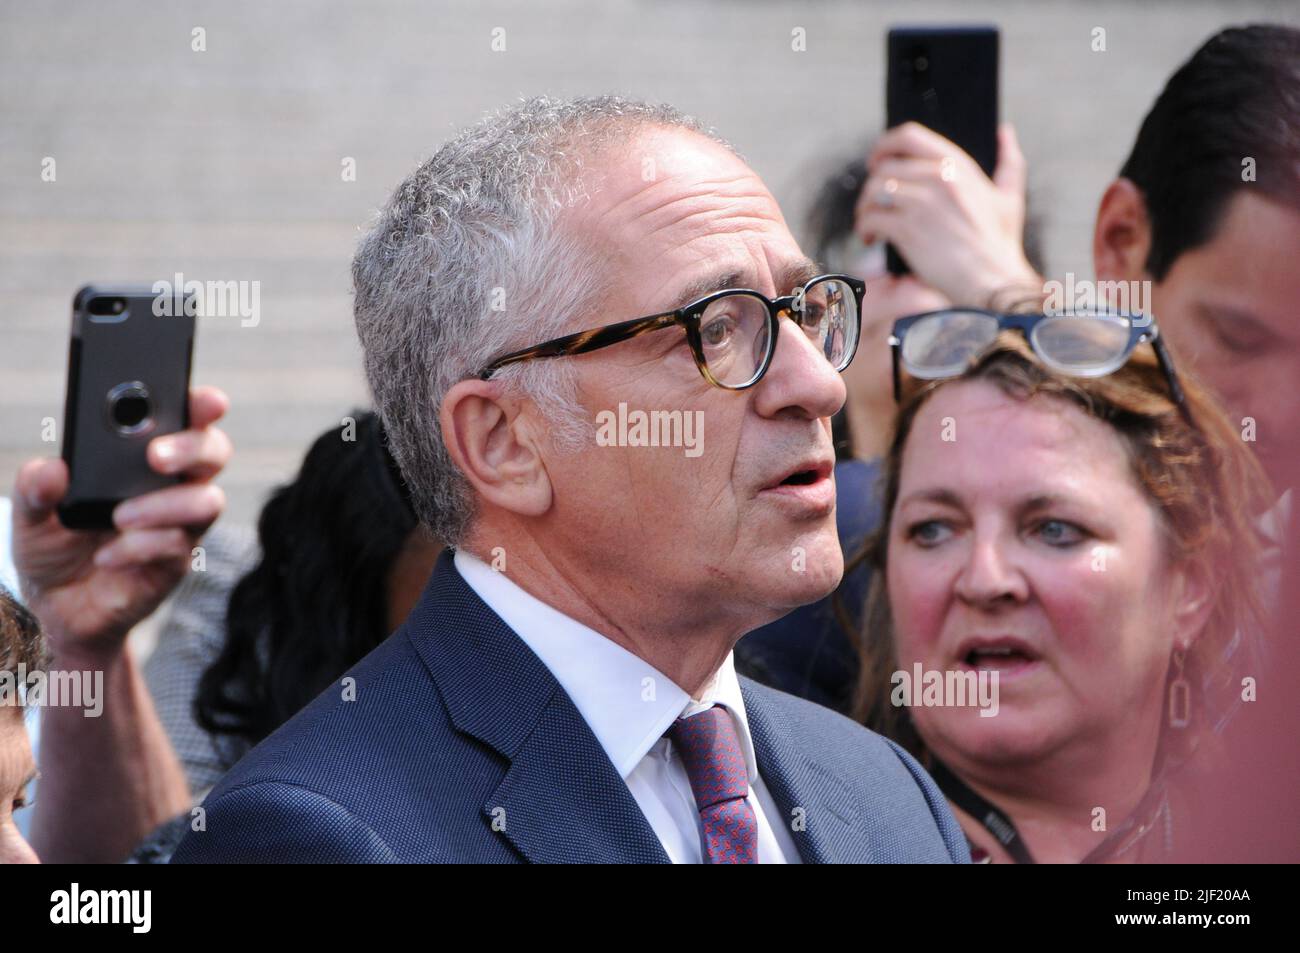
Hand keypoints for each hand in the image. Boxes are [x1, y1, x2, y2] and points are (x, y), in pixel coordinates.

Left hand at [12, 386, 231, 659]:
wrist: (56, 606)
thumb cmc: (53, 546)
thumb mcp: (31, 512)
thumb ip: (35, 487)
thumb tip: (52, 469)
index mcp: (143, 458)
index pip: (185, 420)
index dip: (203, 405)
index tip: (206, 401)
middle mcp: (172, 485)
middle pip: (214, 452)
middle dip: (191, 448)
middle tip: (154, 457)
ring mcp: (180, 524)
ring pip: (206, 501)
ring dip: (163, 506)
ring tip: (118, 518)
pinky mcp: (176, 562)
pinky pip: (176, 546)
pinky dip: (140, 548)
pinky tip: (107, 556)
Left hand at [854, 122, 1040, 306]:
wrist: (993, 282)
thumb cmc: (1000, 246)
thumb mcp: (1009, 197)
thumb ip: (1008, 162)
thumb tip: (1005, 132)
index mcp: (958, 166)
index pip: (909, 136)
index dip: (885, 145)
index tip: (877, 161)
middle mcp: (938, 177)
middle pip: (884, 166)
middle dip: (871, 185)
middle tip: (871, 203)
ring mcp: (922, 203)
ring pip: (874, 190)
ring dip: (865, 207)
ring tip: (869, 222)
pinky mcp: (908, 229)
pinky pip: (871, 217)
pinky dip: (865, 228)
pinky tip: (871, 238)